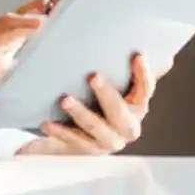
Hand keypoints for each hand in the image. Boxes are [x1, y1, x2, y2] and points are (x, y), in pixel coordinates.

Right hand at [0, 0, 53, 119]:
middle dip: (39, 6)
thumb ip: (11, 67)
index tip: (58, 6)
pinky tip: (37, 27)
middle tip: (62, 0)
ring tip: (54, 10)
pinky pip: (1, 36)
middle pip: (15, 15)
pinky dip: (20, 29)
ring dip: (32, 15)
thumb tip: (35, 68)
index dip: (37, 11)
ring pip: (8, 21)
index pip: (16, 22)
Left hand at [17, 53, 169, 155]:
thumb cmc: (102, 97)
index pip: (145, 91)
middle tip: (94, 77)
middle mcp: (127, 127)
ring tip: (65, 100)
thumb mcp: (116, 82)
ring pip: (95, 128)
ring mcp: (107, 141)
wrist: (81, 131)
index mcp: (138, 107)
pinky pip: (72, 141)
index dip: (143, 75)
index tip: (136, 56)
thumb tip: (147, 44)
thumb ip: (127, 67)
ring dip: (81, 114)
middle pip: (120, 113)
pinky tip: (46, 123)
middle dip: (108, 95)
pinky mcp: (86, 150)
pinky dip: (59, 132)